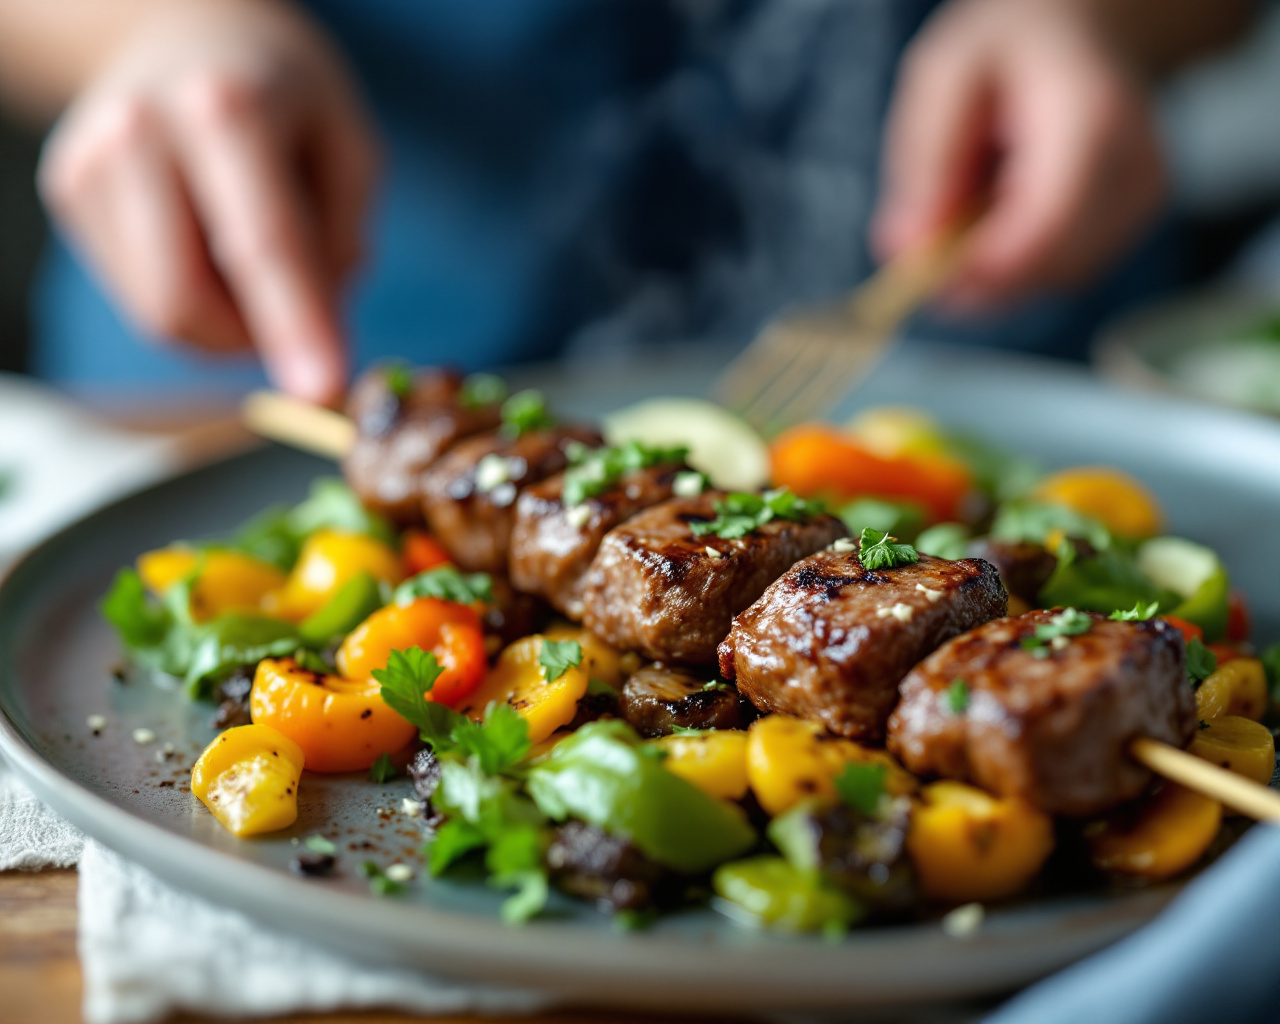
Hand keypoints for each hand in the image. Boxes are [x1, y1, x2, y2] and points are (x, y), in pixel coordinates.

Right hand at [38, 0, 377, 403]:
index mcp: (225, 109)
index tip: (323, 389)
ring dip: (224, 325)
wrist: (180, 29)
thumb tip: (321, 340)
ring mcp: (90, 162)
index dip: (295, 325)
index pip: (261, 244)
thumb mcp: (348, 147)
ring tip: (255, 266)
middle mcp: (140, 131)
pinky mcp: (67, 190)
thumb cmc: (282, 94)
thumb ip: (341, 244)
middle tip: (302, 324)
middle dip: (252, 340)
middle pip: (184, 300)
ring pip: (158, 313)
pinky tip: (207, 242)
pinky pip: (140, 296)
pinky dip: (192, 299)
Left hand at [871, 0, 1165, 309]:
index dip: (979, 270)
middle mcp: (1133, 168)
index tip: (920, 274)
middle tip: (920, 246)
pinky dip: (1017, 259)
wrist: (1081, 28)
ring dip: (995, 266)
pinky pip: (1060, 272)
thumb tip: (907, 250)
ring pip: (1052, 279)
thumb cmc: (1008, 48)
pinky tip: (1002, 209)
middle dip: (976, 276)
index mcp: (1092, 122)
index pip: (1045, 229)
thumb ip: (927, 163)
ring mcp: (1139, 201)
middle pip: (1051, 267)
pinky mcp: (1130, 222)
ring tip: (972, 197)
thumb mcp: (945, 78)